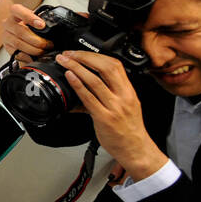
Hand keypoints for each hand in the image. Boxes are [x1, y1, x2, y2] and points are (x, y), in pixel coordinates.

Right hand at [2, 3, 53, 60]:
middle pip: (20, 31)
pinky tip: (35, 56)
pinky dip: (27, 56)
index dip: (30, 18)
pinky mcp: (7, 47)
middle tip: (48, 44)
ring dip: (34, 49)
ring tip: (44, 50)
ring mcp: (6, 35)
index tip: (42, 25)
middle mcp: (8, 23)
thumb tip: (52, 25)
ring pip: (18, 44)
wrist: (21, 30)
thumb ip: (41, 18)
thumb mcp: (35, 16)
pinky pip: (16, 53)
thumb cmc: (30, 23)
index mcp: (15, 12)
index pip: (17, 10)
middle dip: (37, 40)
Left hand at [54, 51, 167, 180]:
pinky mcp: (104, 118)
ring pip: (95, 81)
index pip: (115, 64)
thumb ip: (110, 91)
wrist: (135, 149)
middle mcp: (123, 96)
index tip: (80, 52)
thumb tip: (87, 80)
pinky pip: (89, 98)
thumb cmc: (129, 128)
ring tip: (64, 61)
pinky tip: (70, 77)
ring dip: (77, 68)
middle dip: (84, 57)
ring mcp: (114, 107)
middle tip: (69, 54)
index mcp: (129, 91)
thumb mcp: (125, 104)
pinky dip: (78, 85)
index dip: (96, 55)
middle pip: (105, 68)